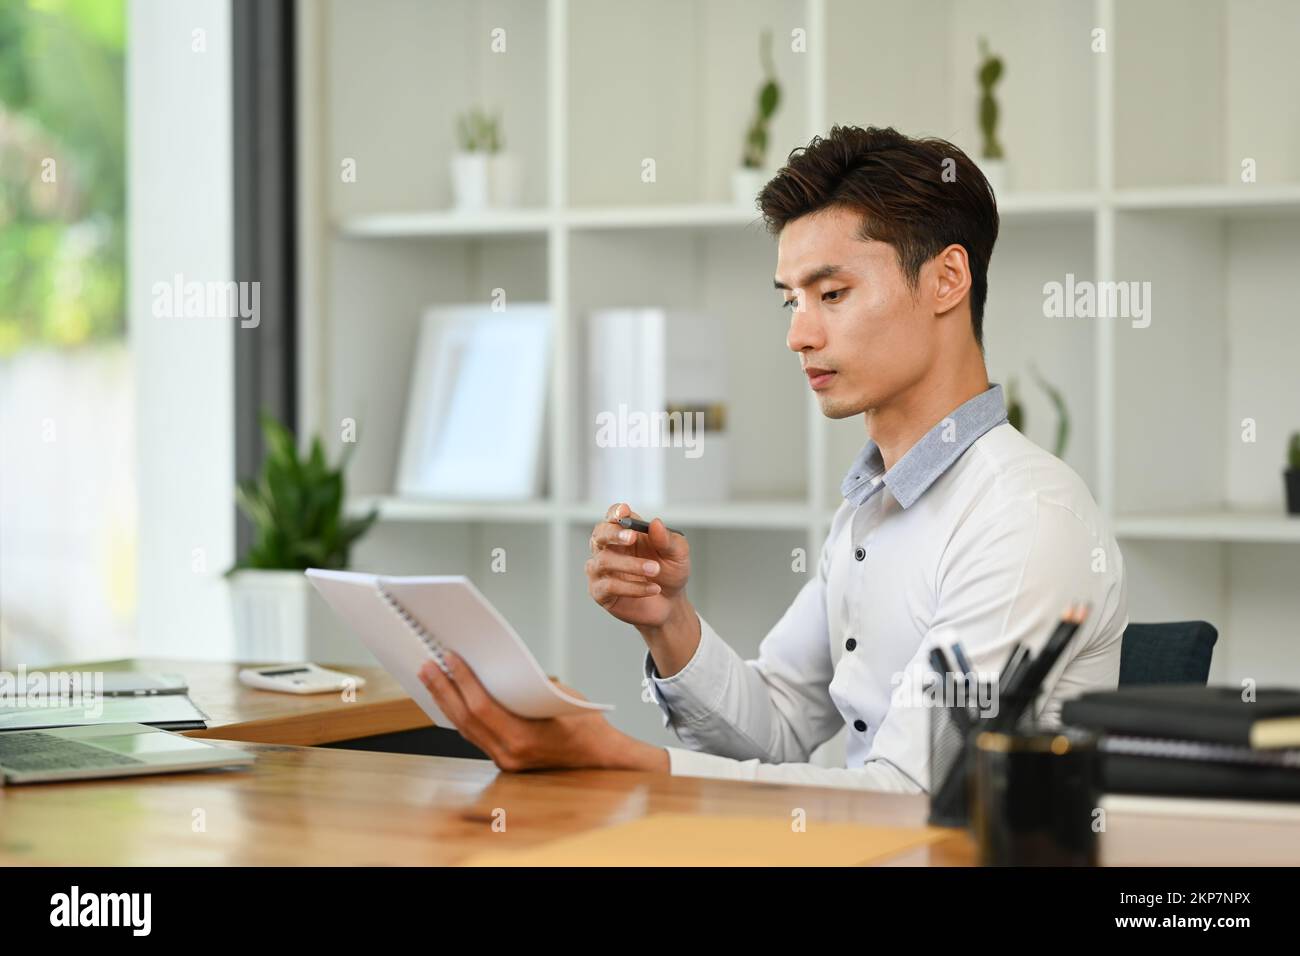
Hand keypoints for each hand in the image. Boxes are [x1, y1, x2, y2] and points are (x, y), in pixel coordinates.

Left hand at [417, 651, 667, 773]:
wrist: (601, 759)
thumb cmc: (586, 724)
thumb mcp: (559, 695)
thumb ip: (525, 686)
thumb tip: (494, 667)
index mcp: (523, 739)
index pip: (480, 707)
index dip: (460, 681)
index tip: (447, 658)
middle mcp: (509, 756)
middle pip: (465, 720)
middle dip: (443, 690)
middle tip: (427, 665)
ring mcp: (505, 762)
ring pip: (465, 730)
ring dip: (446, 702)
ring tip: (431, 678)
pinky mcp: (505, 761)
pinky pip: (475, 736)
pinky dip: (461, 716)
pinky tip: (451, 699)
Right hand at [586, 502, 690, 628]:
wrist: (670, 603)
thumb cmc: (670, 572)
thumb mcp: (678, 554)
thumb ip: (667, 539)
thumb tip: (656, 523)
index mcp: (626, 532)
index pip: (613, 515)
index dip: (615, 512)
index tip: (624, 512)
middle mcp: (609, 548)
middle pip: (599, 533)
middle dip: (613, 534)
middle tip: (632, 538)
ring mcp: (601, 569)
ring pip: (604, 561)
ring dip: (631, 564)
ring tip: (655, 570)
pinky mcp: (600, 591)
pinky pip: (609, 586)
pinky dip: (632, 587)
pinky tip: (653, 588)